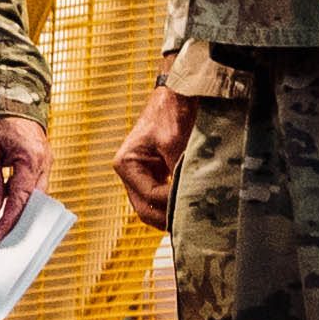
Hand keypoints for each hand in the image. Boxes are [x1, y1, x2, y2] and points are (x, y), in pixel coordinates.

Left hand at [0, 116, 51, 225]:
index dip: (11, 218)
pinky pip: (25, 181)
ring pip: (28, 191)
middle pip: (33, 199)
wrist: (6, 94)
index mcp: (32, 159)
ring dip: (7, 201)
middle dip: (16, 216)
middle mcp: (44, 162)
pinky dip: (8, 190)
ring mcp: (43, 160)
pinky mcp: (37, 159)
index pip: (23, 198)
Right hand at [112, 85, 191, 233]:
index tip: (192, 200)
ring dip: (168, 212)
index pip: (149, 196)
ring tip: (190, 219)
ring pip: (150, 206)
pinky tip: (187, 205)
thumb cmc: (172, 113)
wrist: (178, 94)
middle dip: (165, 217)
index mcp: (126, 163)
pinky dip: (171, 203)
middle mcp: (129, 171)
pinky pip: (159, 197)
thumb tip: (187, 200)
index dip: (171, 202)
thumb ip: (177, 174)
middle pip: (144, 208)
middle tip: (190, 224)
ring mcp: (140, 173)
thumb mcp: (176, 144)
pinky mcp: (153, 172)